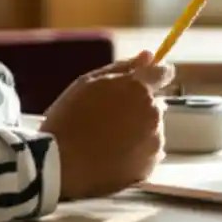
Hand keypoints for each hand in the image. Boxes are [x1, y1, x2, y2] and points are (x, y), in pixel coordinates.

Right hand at [39, 51, 175, 200]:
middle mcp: (153, 113)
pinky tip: (113, 156)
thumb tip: (149, 55)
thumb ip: (122, 68)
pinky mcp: (150, 165)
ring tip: (108, 141)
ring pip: (153, 129)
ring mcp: (154, 141)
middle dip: (139, 108)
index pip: (162, 73)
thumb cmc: (68, 119)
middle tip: (110, 119)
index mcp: (138, 88)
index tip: (148, 80)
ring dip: (139, 131)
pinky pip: (149, 153)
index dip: (155, 75)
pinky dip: (137, 153)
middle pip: (155, 104)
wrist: (59, 165)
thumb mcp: (88, 83)